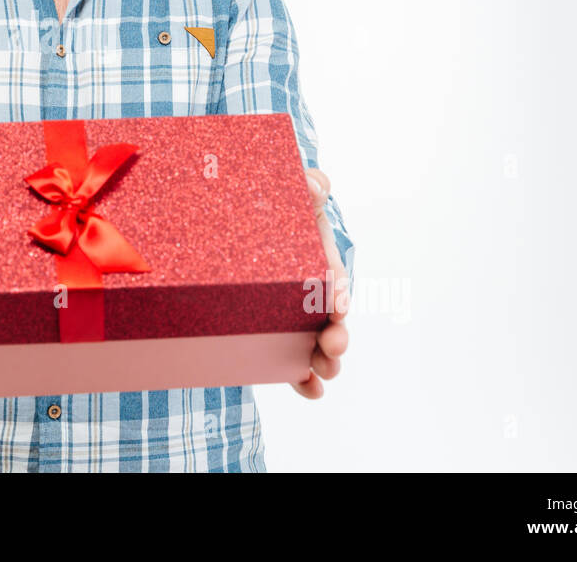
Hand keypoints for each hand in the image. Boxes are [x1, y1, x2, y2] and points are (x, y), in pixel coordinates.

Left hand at [289, 167, 348, 399]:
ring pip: (316, 342)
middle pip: (331, 317)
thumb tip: (314, 184)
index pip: (333, 276)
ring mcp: (294, 316)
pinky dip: (303, 378)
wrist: (239, 220)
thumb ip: (307, 186)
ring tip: (324, 373)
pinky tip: (311, 390)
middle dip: (338, 334)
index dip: (337, 289)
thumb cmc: (276, 209)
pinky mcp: (274, 334)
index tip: (337, 301)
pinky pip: (290, 359)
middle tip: (334, 345)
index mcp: (318, 258)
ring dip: (325, 360)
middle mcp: (312, 291)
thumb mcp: (290, 193)